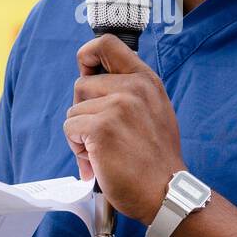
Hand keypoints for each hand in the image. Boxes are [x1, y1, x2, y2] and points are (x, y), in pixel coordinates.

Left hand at [63, 33, 186, 223]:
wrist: (166, 192)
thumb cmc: (156, 159)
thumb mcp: (154, 111)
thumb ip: (130, 92)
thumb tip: (90, 80)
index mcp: (146, 80)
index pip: (106, 44)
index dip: (87, 56)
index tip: (87, 74)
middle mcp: (134, 87)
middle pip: (81, 84)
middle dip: (83, 111)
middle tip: (100, 136)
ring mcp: (118, 106)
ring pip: (73, 110)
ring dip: (80, 134)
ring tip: (103, 152)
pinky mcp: (102, 128)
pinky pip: (70, 129)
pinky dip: (77, 148)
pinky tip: (96, 161)